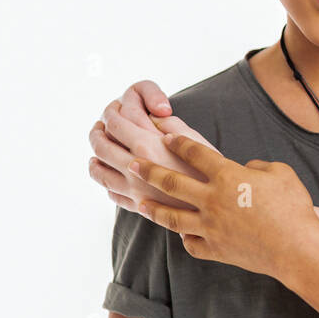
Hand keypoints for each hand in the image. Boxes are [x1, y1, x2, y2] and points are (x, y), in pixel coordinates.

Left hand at [87, 80, 217, 212]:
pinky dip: (107, 184)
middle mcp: (136, 169)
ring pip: (100, 174)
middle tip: (99, 128)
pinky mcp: (140, 208)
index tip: (113, 110)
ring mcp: (135, 191)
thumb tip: (151, 118)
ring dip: (94, 161)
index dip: (110, 113)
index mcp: (148, 146)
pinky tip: (114, 179)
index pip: (115, 123)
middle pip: (101, 147)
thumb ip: (170, 126)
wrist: (224, 208)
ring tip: (96, 156)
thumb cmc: (214, 170)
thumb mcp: (195, 138)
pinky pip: (113, 194)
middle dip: (96, 134)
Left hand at [129, 135, 318, 279]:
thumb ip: (258, 165)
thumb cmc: (293, 207)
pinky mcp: (215, 250)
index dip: (179, 142)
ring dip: (153, 208)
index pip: (195, 153)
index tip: (166, 137)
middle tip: (133, 164)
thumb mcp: (280, 173)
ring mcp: (210, 227)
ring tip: (140, 203)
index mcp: (227, 176)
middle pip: (171, 182)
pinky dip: (186, 239)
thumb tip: (248, 168)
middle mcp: (211, 200)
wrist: (295, 247)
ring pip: (172, 216)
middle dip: (149, 171)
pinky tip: (182, 235)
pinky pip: (192, 244)